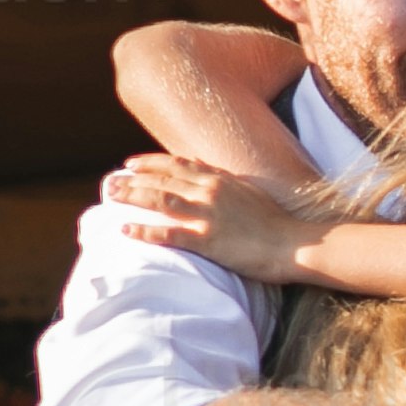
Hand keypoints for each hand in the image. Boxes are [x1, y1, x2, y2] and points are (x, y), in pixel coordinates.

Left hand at [104, 152, 327, 278]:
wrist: (295, 242)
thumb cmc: (276, 221)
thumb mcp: (249, 190)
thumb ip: (223, 180)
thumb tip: (202, 169)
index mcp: (220, 179)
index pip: (177, 164)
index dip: (151, 163)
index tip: (131, 164)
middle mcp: (210, 191)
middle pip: (163, 179)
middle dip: (134, 178)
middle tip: (111, 180)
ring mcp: (208, 215)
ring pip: (161, 200)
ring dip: (133, 196)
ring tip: (111, 196)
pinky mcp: (208, 240)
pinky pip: (169, 234)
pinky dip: (145, 230)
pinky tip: (126, 229)